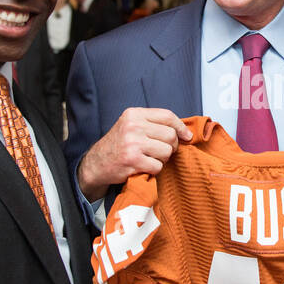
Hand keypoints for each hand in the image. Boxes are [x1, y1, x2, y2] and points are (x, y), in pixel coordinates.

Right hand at [77, 108, 191, 200]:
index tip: (187, 136)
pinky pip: (158, 166)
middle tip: (160, 151)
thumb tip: (185, 133)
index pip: (167, 116)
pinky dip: (154, 170)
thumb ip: (154, 124)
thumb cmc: (118, 145)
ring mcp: (132, 143)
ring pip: (166, 151)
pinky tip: (142, 167)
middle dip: (170, 146)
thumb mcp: (132, 126)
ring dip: (162, 159)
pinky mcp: (132, 160)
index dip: (181, 127)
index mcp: (134, 114)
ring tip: (148, 158)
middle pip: (170, 135)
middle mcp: (133, 126)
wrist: (96, 164)